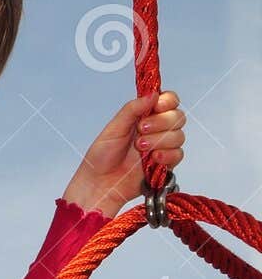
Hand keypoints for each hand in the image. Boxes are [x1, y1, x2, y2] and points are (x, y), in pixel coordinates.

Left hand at [62, 90, 185, 218]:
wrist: (99, 184)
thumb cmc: (101, 157)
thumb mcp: (114, 128)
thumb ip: (133, 109)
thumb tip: (153, 94)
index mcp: (144, 116)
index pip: (168, 101)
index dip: (168, 101)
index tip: (157, 106)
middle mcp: (156, 130)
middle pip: (178, 117)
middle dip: (161, 122)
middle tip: (141, 129)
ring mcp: (162, 147)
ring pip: (179, 136)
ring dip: (160, 139)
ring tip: (140, 147)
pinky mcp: (165, 165)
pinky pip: (178, 155)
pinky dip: (167, 154)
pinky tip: (153, 158)